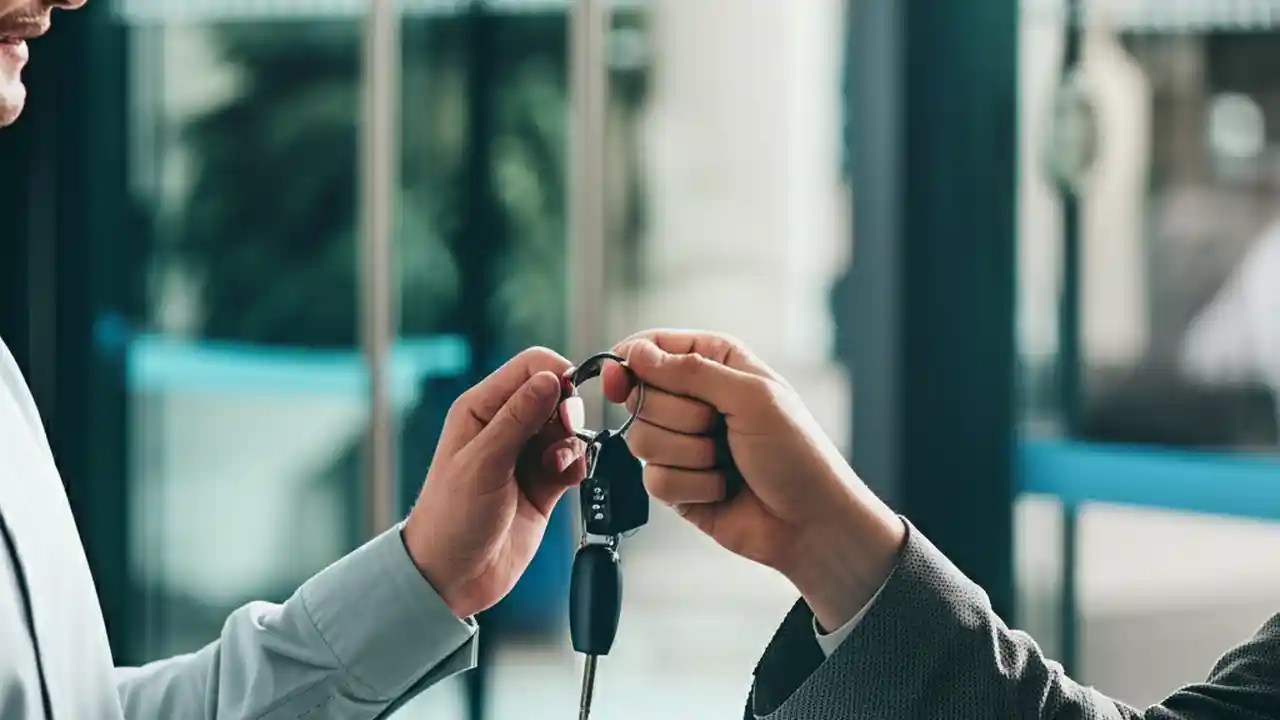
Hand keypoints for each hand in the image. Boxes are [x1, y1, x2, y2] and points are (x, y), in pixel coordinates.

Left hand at [403, 348, 587, 618]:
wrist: (452, 576)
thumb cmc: (451, 519)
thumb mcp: (482, 463)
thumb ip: (518, 418)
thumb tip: (550, 378)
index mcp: (481, 410)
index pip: (530, 367)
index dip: (556, 375)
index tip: (568, 400)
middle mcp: (504, 427)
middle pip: (555, 395)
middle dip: (568, 412)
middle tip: (564, 435)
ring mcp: (525, 456)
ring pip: (567, 429)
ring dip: (571, 444)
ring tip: (554, 469)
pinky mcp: (542, 484)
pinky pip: (572, 461)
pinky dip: (577, 467)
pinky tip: (565, 483)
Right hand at [602, 330, 904, 630]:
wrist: (811, 523)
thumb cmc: (797, 454)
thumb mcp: (751, 397)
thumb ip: (691, 372)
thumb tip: (635, 354)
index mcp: (716, 363)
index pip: (651, 347)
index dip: (629, 362)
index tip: (618, 381)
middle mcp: (695, 398)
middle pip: (640, 395)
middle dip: (678, 417)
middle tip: (717, 427)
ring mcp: (683, 442)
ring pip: (641, 439)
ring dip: (688, 455)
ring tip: (725, 461)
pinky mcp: (678, 483)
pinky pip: (653, 479)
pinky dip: (691, 486)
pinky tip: (720, 489)